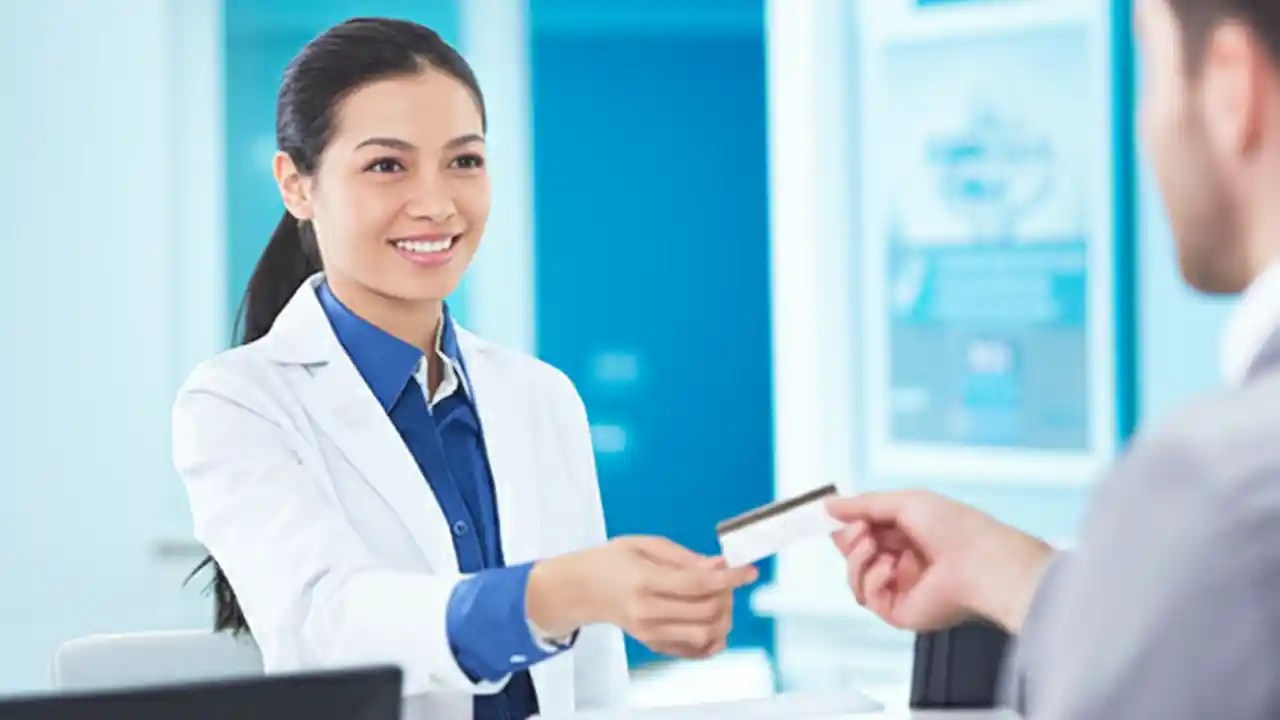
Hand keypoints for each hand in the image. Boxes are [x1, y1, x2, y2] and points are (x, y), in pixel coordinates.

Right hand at [526, 537, 757, 658]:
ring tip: (718, 597)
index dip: (730, 577)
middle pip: (706, 611)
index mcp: (644, 581)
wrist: (583, 589)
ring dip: (723, 616)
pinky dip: (714, 638)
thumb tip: (718, 565)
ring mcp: (650, 633)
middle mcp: (647, 612)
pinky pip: (695, 651)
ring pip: (705, 635)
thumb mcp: (644, 545)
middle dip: (728, 594)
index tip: (749, 571)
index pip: (697, 583)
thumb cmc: (612, 562)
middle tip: (728, 579)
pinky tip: (713, 620)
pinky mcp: (654, 645)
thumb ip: (683, 557)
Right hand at [826, 490, 1052, 632]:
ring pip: (855, 579)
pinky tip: (888, 568)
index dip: (849, 525)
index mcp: (908, 537)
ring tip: (871, 545)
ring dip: (855, 559)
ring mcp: (901, 590)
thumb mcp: (904, 502)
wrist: (980, 562)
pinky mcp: (900, 612)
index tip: (833, 515)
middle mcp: (903, 564)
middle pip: (854, 555)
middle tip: (858, 530)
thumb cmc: (953, 526)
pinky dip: (871, 580)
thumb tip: (828, 505)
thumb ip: (863, 504)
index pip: (864, 533)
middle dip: (849, 540)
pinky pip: (868, 599)